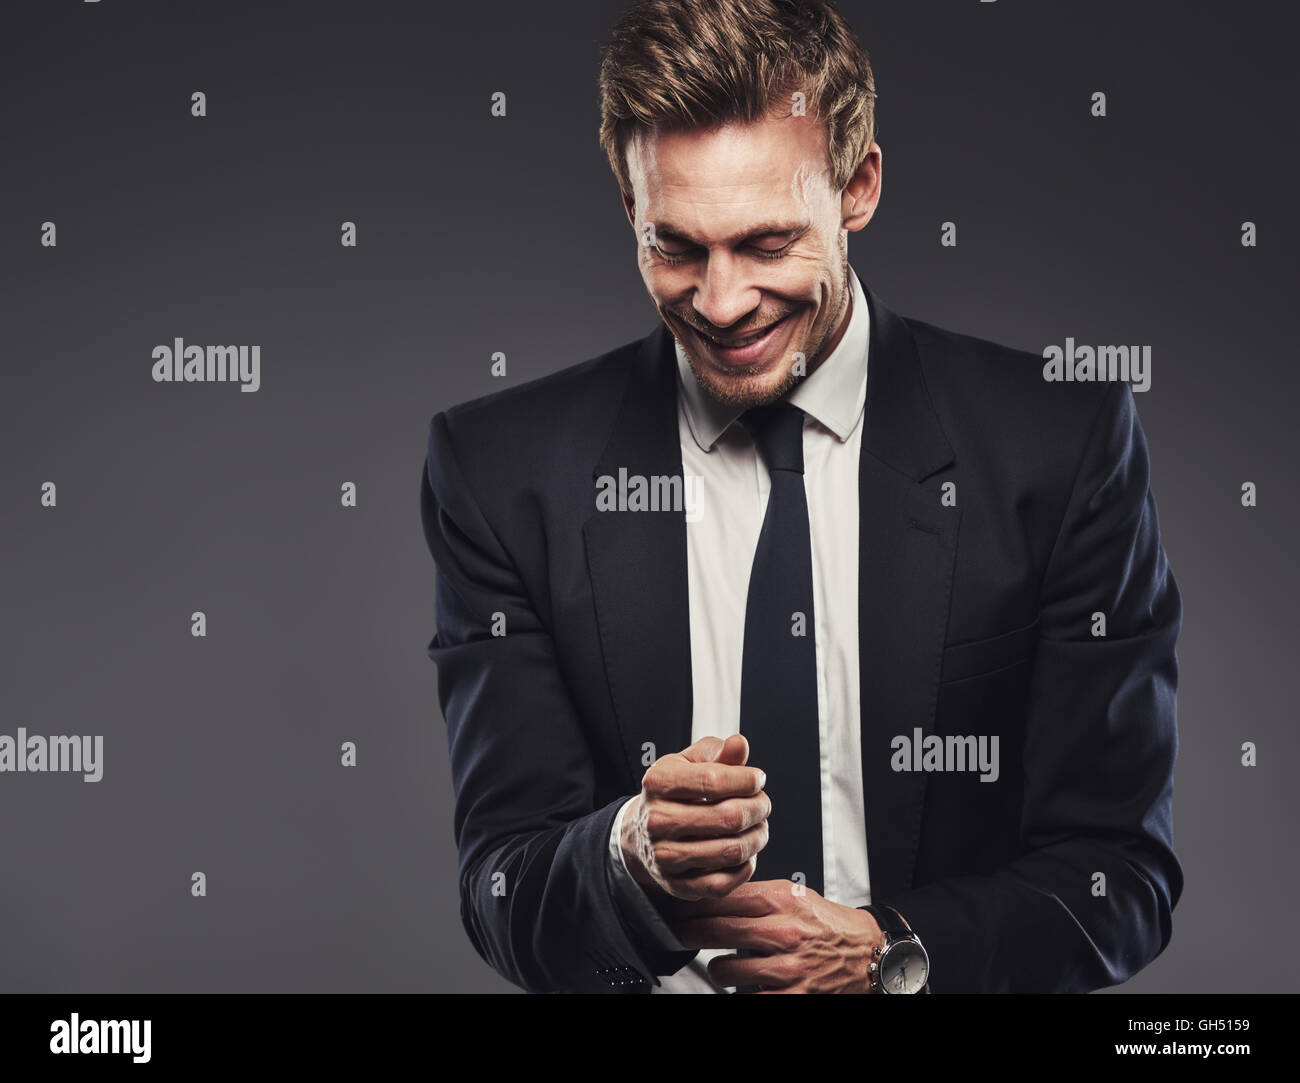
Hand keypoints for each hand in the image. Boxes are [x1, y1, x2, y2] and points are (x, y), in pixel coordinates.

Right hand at [619, 733, 769, 900]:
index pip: (714, 781)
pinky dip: (745, 867)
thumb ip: (717, 752)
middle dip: (758, 808)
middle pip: (729, 817)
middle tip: (763, 804)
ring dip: (757, 837)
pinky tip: (745, 852)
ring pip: (731, 850)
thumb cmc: (674, 792)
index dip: (747, 779)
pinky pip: (725, 882)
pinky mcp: (677, 885)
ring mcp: (665, 856)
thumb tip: (740, 744)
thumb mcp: (690, 763)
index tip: (757, 779)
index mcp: (658, 782)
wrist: (642, 834)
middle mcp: (657, 820)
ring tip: (759, 826)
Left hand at [667, 880, 886, 992]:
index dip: (692, 905)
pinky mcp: (792, 996)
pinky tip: (745, 982)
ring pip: (724, 968)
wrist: (867, 953)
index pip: (722, 899)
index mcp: (781, 900)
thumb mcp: (793, 894)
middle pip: (715, 930)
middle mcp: (783, 932)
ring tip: (724, 963)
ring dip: (717, 967)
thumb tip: (711, 898)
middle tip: (678, 933)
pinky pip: (746, 996)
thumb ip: (754, 895)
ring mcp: (786, 967)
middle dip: (688, 932)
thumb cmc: (826, 923)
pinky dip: (740, 990)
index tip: (676, 908)